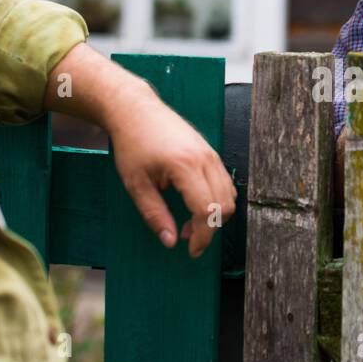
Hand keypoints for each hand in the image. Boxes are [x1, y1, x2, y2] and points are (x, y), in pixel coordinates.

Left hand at [107, 95, 236, 257]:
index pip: (206, 210)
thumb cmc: (132, 144)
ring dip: (214, 215)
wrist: (136, 110)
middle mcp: (204, 158)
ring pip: (229, 195)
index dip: (202, 236)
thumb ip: (154, 215)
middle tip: (186, 236)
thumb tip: (170, 241)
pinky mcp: (211, 152)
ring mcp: (211, 153)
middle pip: (224, 206)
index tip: (191, 250)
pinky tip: (194, 203)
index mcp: (185, 166)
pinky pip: (225, 183)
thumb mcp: (136, 184)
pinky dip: (216, 200)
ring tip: (188, 221)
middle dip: (210, 228)